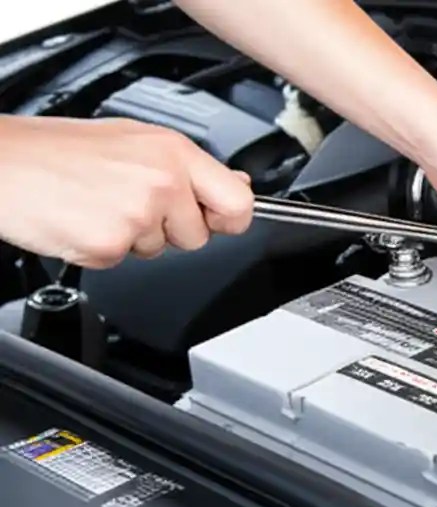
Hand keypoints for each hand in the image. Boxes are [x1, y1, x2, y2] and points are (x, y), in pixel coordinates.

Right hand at [0, 116, 253, 268]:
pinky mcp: (110, 245)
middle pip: (199, 236)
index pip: (239, 202)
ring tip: (99, 205)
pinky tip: (83, 220)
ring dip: (133, 237)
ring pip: (160, 250)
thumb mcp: (133, 140)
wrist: (3, 164)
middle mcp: (162, 182)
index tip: (220, 220)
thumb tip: (236, 183)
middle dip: (171, 229)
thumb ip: (188, 167)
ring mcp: (137, 216)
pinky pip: (124, 261)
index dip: (231, 219)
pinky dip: (104, 249)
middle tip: (130, 203)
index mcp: (173, 152)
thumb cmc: (58, 150)